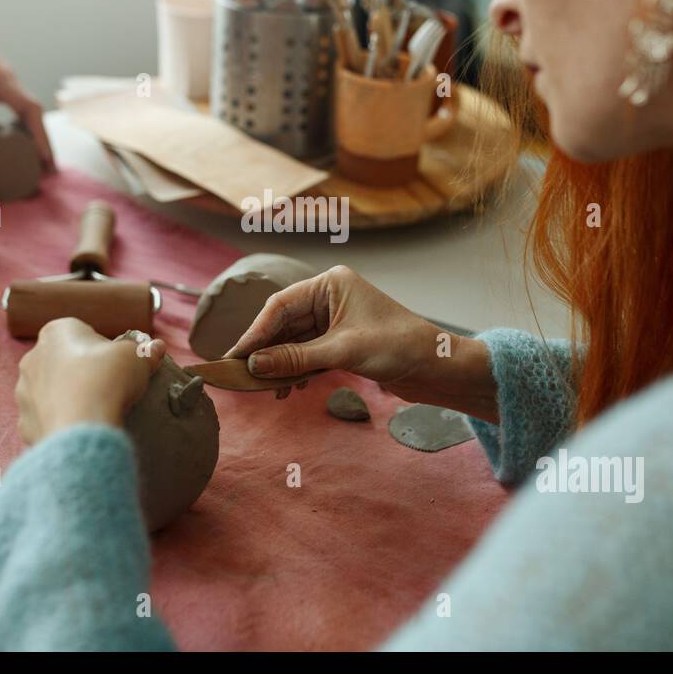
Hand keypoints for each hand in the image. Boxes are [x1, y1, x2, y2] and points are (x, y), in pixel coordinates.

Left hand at [0, 5, 54, 170]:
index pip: (30, 111)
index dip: (40, 137)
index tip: (46, 159)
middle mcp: (7, 77)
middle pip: (36, 112)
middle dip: (43, 141)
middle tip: (46, 168)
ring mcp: (5, 74)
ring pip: (29, 106)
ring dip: (35, 131)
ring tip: (37, 157)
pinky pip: (20, 100)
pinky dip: (25, 120)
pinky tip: (18, 134)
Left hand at [16, 320, 165, 444]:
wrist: (82, 428)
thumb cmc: (107, 380)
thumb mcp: (138, 357)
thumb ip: (145, 351)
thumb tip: (156, 348)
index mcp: (57, 332)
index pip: (81, 334)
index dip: (102, 349)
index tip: (116, 365)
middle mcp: (33, 357)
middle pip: (62, 361)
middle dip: (81, 372)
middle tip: (106, 387)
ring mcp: (23, 391)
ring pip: (49, 391)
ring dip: (67, 397)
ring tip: (93, 410)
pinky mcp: (24, 421)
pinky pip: (44, 419)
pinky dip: (59, 422)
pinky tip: (78, 428)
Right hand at [224, 266, 445, 403]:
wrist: (437, 368)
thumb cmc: (398, 347)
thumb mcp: (342, 352)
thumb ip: (296, 358)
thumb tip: (253, 364)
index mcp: (330, 284)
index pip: (280, 305)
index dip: (255, 332)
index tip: (235, 356)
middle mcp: (330, 297)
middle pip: (283, 324)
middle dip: (265, 351)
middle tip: (240, 375)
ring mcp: (335, 320)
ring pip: (294, 341)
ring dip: (280, 364)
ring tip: (263, 388)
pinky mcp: (341, 343)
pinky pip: (307, 353)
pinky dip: (296, 370)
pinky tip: (287, 389)